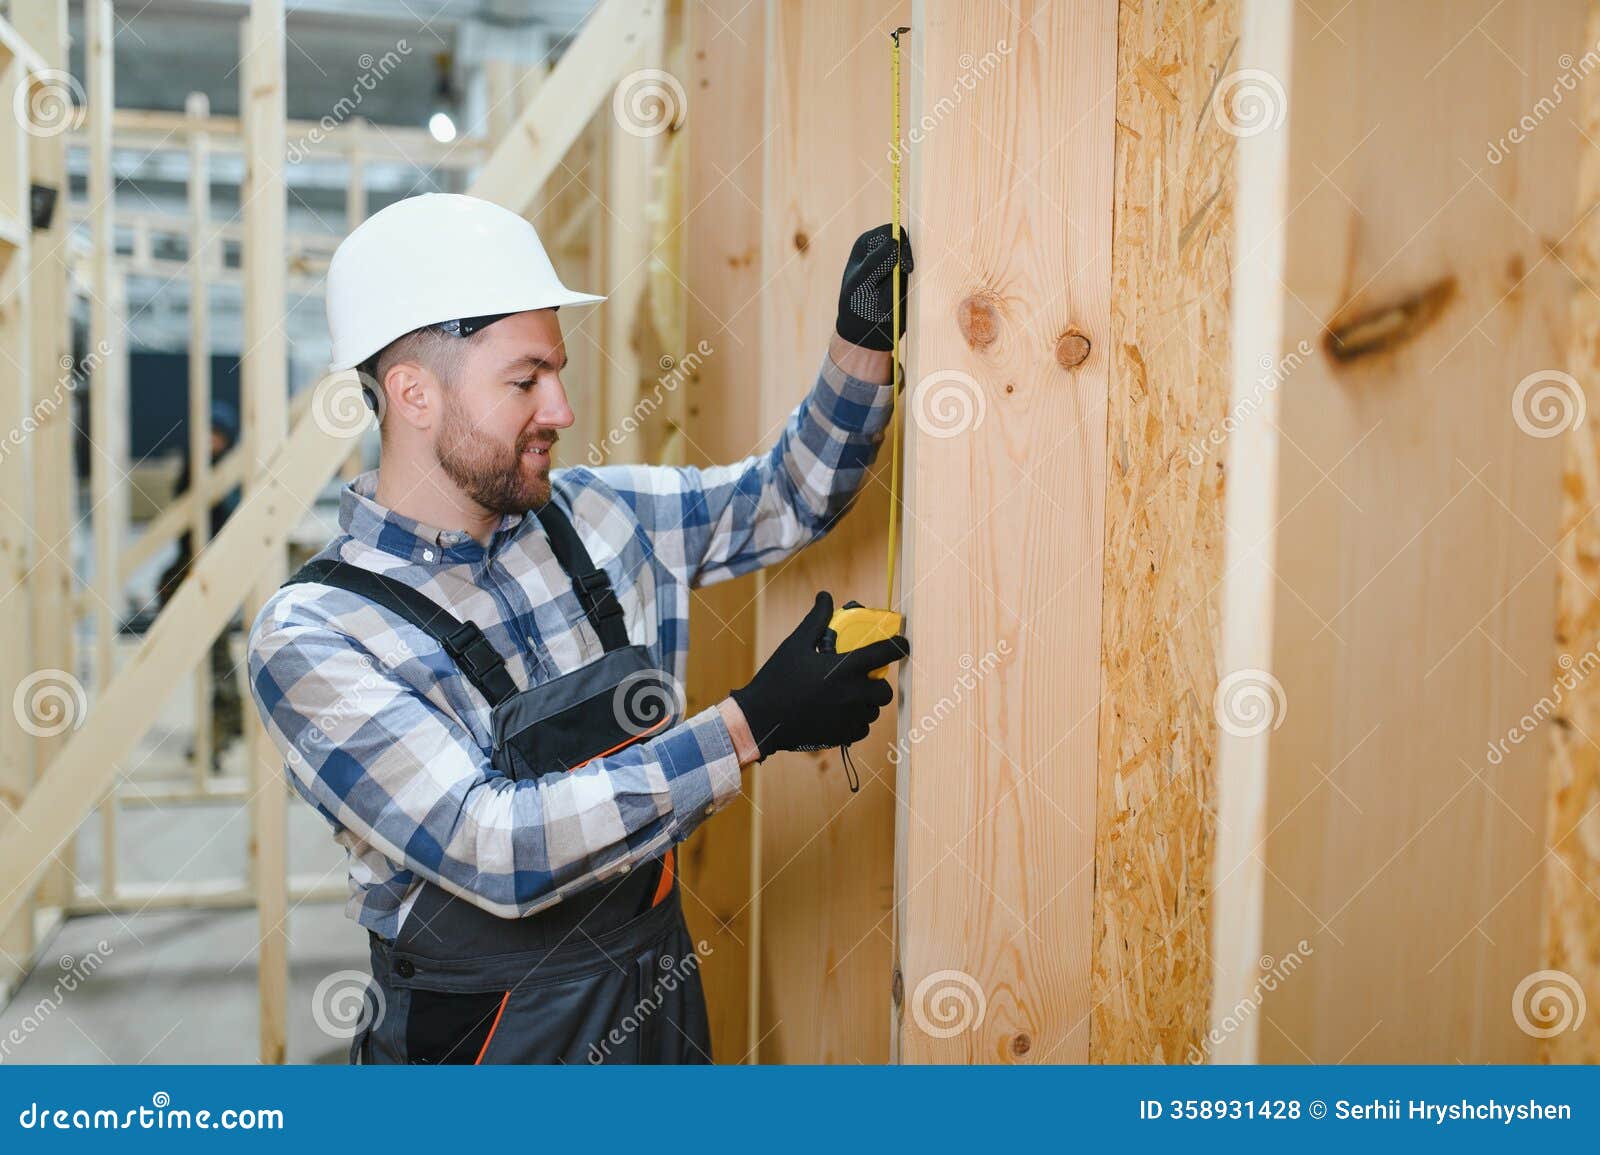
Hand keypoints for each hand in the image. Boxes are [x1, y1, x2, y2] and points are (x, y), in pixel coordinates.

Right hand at [730, 591, 908, 759]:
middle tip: (866, 678)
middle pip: (885, 691)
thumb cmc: (777, 678)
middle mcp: (853, 694)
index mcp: (845, 668)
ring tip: (850, 696)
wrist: (761, 718)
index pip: (885, 653)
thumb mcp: (795, 644)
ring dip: (867, 702)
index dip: (899, 646)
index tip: (903, 644)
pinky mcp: (842, 735)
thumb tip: (825, 596)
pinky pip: (862, 729)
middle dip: (880, 683)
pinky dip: (857, 721)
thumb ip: (816, 619)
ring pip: (874, 710)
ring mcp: (849, 717)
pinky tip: (842, 713)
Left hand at [835, 225, 914, 351]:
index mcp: (867, 245)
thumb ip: (875, 262)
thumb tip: (894, 241)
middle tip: (907, 276)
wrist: (866, 332)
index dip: (901, 245)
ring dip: (909, 276)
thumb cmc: (857, 305)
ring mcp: (895, 264)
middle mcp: (881, 250)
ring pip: (914, 260)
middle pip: (905, 244)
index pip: (890, 232)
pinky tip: (905, 296)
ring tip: (896, 294)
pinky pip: (919, 275)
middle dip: (907, 261)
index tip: (905, 265)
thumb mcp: (861, 283)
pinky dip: (915, 284)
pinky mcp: (906, 279)